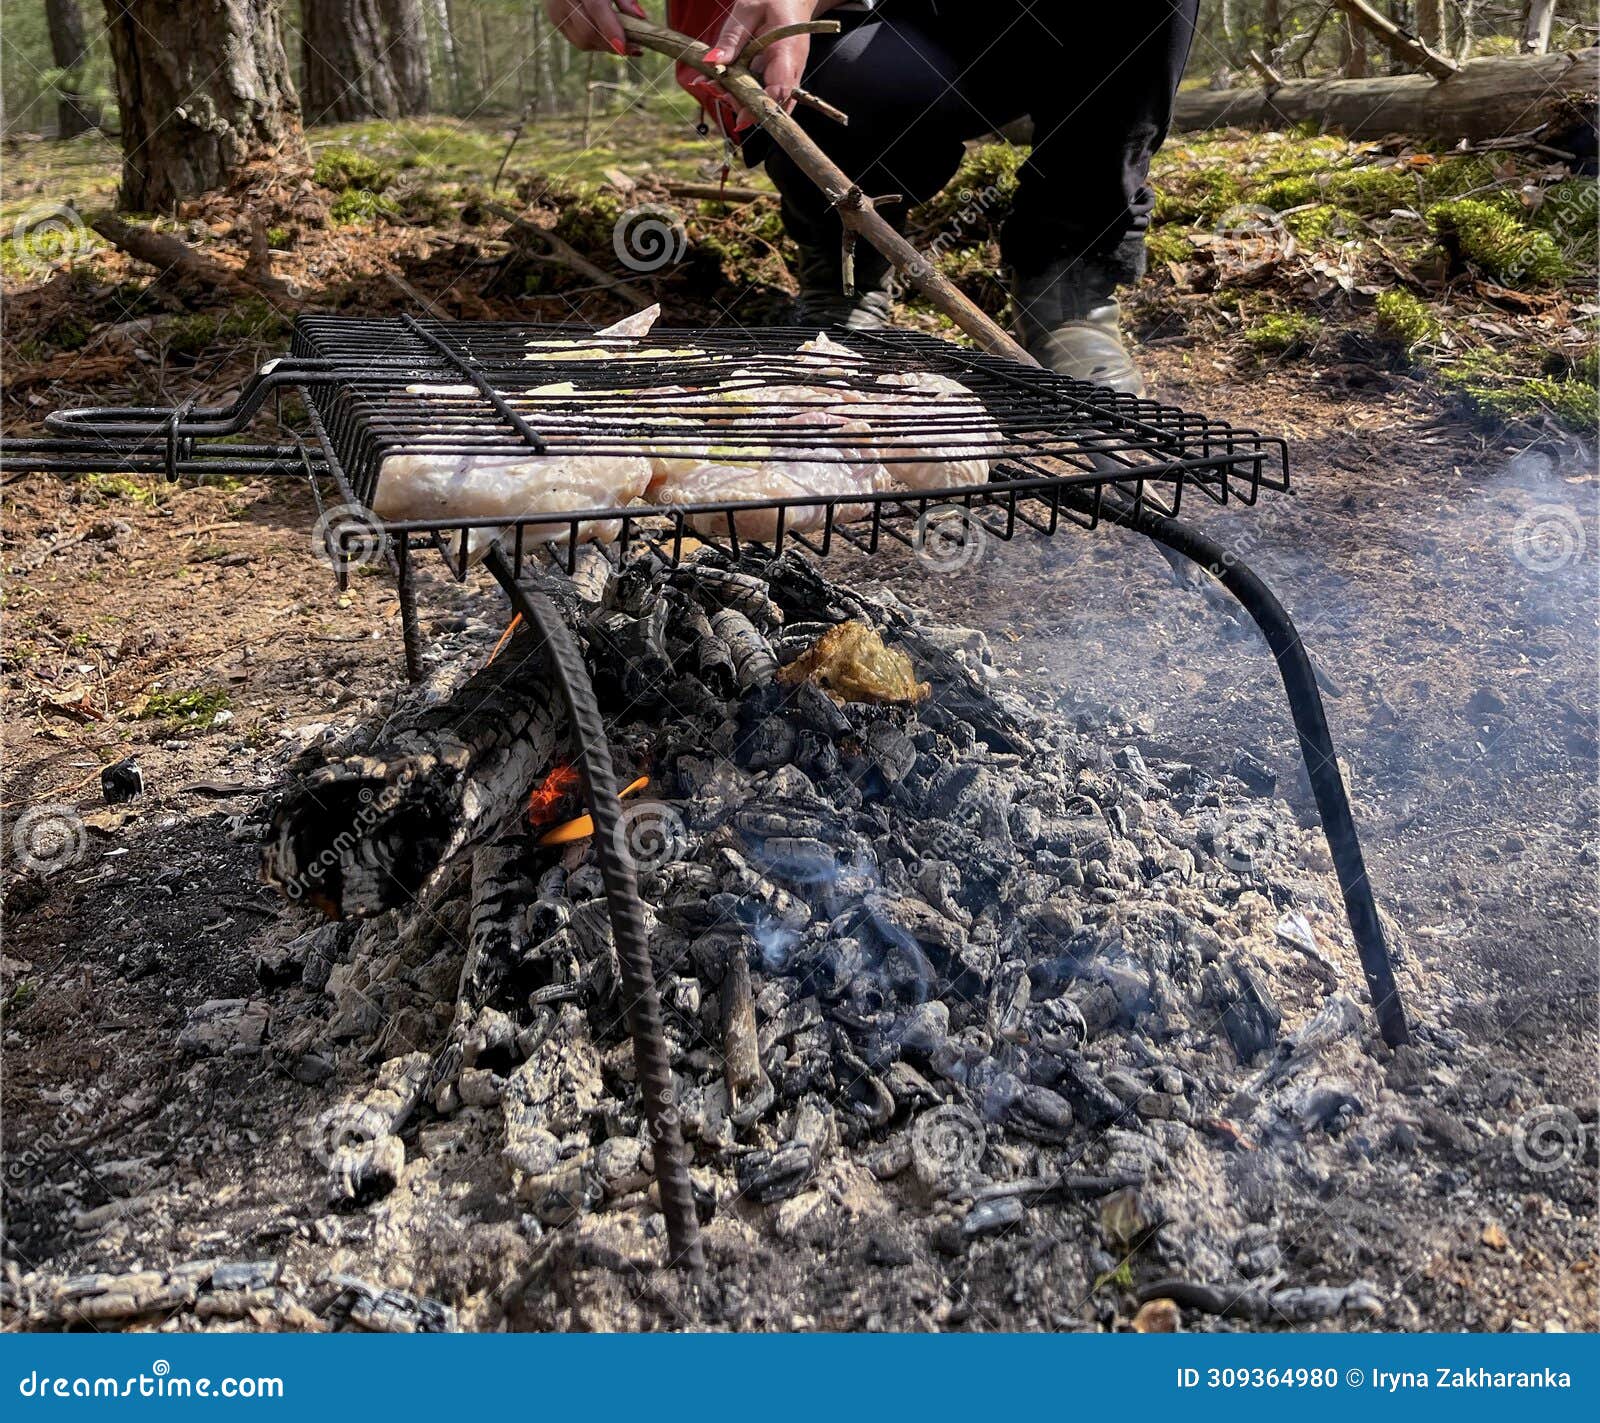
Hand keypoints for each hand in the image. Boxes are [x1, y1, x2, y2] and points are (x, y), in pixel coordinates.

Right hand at [543, 0, 647, 57]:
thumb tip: (640, 17)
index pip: (595, 7)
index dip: (610, 29)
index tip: (623, 47)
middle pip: (588, 31)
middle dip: (611, 44)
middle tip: (634, 48)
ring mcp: (556, 11)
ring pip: (582, 41)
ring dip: (605, 46)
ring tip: (622, 43)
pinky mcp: (555, 20)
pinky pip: (577, 41)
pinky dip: (595, 43)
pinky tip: (608, 39)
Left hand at [703, 1, 825, 109]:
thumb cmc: (772, 0)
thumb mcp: (747, 10)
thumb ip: (731, 38)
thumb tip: (712, 63)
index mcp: (787, 51)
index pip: (780, 90)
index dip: (760, 107)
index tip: (738, 115)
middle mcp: (792, 70)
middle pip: (772, 104)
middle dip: (743, 106)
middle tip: (715, 89)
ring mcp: (788, 77)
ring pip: (768, 103)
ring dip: (741, 102)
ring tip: (715, 86)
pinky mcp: (780, 78)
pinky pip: (765, 95)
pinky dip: (744, 94)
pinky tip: (723, 85)